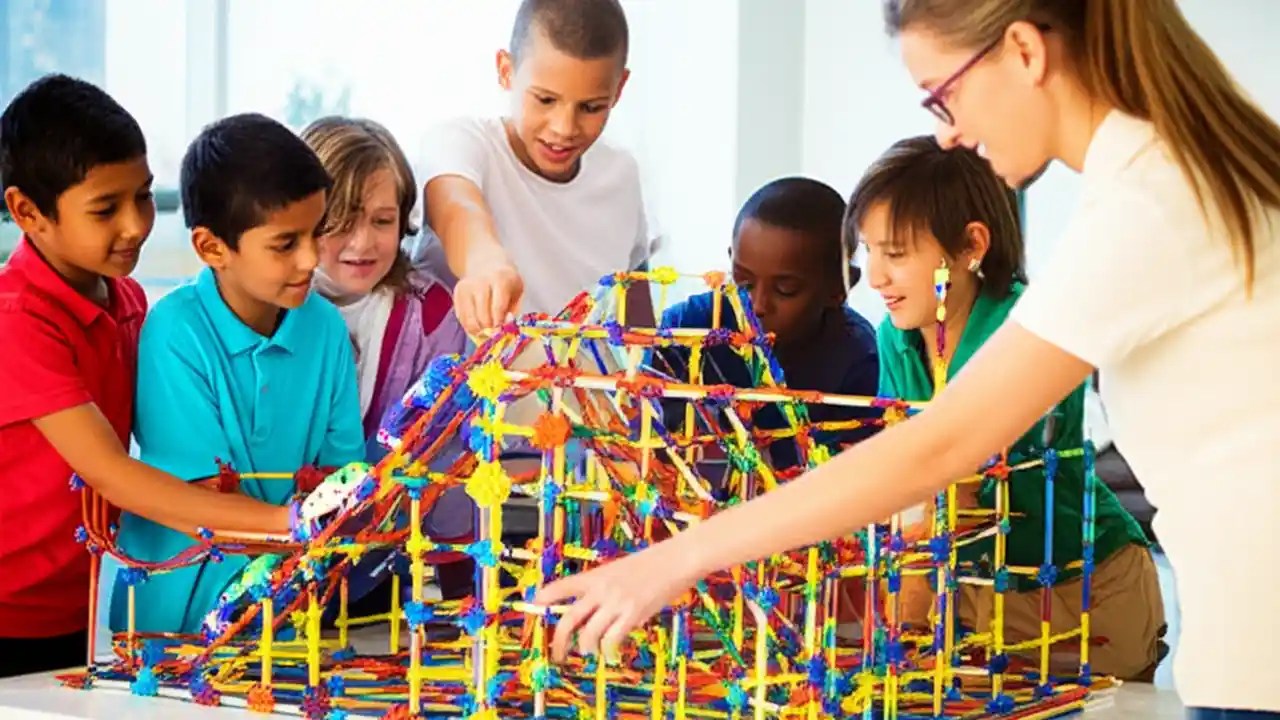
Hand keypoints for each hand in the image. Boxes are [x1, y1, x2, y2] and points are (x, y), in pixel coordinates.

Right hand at [454, 260, 523, 336]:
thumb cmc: (506, 282)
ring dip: (478, 330)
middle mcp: (480, 282)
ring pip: (469, 319)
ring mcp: (466, 288)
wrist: (486, 264)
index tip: (502, 331)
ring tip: (486, 332)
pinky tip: (477, 325)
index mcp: (500, 280)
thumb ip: (513, 309)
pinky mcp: (457, 293)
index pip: (498, 307)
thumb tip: (505, 325)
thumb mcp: (516, 291)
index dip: (500, 323)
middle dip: (489, 329)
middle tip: (494, 334)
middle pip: (482, 315)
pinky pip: (461, 317)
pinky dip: (469, 326)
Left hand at [534, 539, 702, 661]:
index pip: (564, 585)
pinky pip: (612, 639)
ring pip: (589, 634)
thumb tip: (605, 615)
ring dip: (587, 648)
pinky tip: (611, 654)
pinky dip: (609, 650)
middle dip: (559, 640)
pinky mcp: (632, 614)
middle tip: (558, 654)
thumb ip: (608, 590)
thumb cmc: (654, 563)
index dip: (546, 595)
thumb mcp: (623, 570)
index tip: (534, 602)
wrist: (676, 558)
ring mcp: (616, 602)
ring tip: (591, 652)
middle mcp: (602, 589)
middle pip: (570, 619)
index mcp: (597, 576)